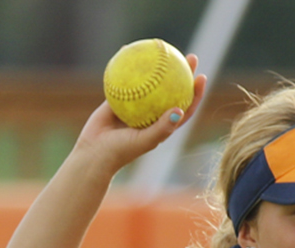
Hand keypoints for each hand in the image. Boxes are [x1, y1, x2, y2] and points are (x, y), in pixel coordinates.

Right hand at [74, 54, 209, 173]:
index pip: (185, 106)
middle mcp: (152, 113)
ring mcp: (136, 105)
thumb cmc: (121, 151)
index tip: (201, 77)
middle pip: (172, 89)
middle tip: (189, 56)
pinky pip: (124, 78)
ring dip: (156, 64)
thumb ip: (162, 127)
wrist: (93, 152)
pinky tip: (126, 49)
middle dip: (182, 72)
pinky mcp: (118, 97)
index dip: (195, 93)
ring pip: (149, 81)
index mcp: (163, 124)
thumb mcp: (145, 140)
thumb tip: (180, 110)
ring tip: (159, 47)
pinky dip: (126, 64)